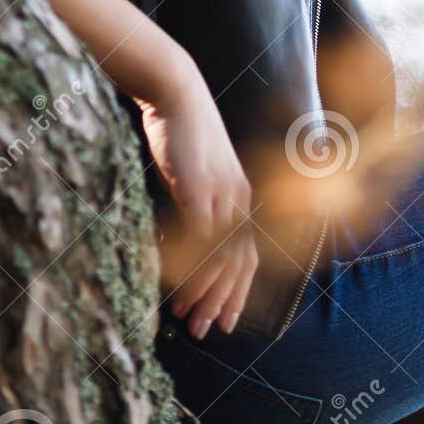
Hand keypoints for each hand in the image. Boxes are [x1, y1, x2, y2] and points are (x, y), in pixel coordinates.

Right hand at [135, 63, 258, 339]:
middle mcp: (239, 198)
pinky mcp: (199, 188)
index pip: (247, 255)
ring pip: (220, 257)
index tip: (224, 320)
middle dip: (222, 301)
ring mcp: (221, 194)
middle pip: (238, 263)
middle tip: (205, 330)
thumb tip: (188, 236)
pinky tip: (177, 285)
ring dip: (204, 292)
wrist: (176, 93)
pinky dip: (191, 267)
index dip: (237, 291)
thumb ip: (199, 202)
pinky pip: (200, 239)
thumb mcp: (197, 171)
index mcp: (242, 195)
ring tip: (186, 317)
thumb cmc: (181, 132)